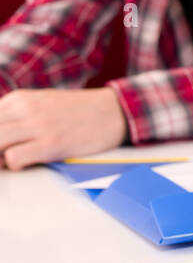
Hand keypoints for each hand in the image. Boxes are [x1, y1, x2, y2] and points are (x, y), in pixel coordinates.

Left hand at [0, 87, 127, 168]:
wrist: (111, 111)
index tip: (0, 147)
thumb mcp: (40, 104)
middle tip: (3, 156)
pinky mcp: (51, 143)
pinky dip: (15, 164)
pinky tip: (28, 161)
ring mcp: (38, 125)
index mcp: (19, 99)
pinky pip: (13, 157)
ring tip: (11, 160)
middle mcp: (25, 108)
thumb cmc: (75, 112)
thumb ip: (14, 117)